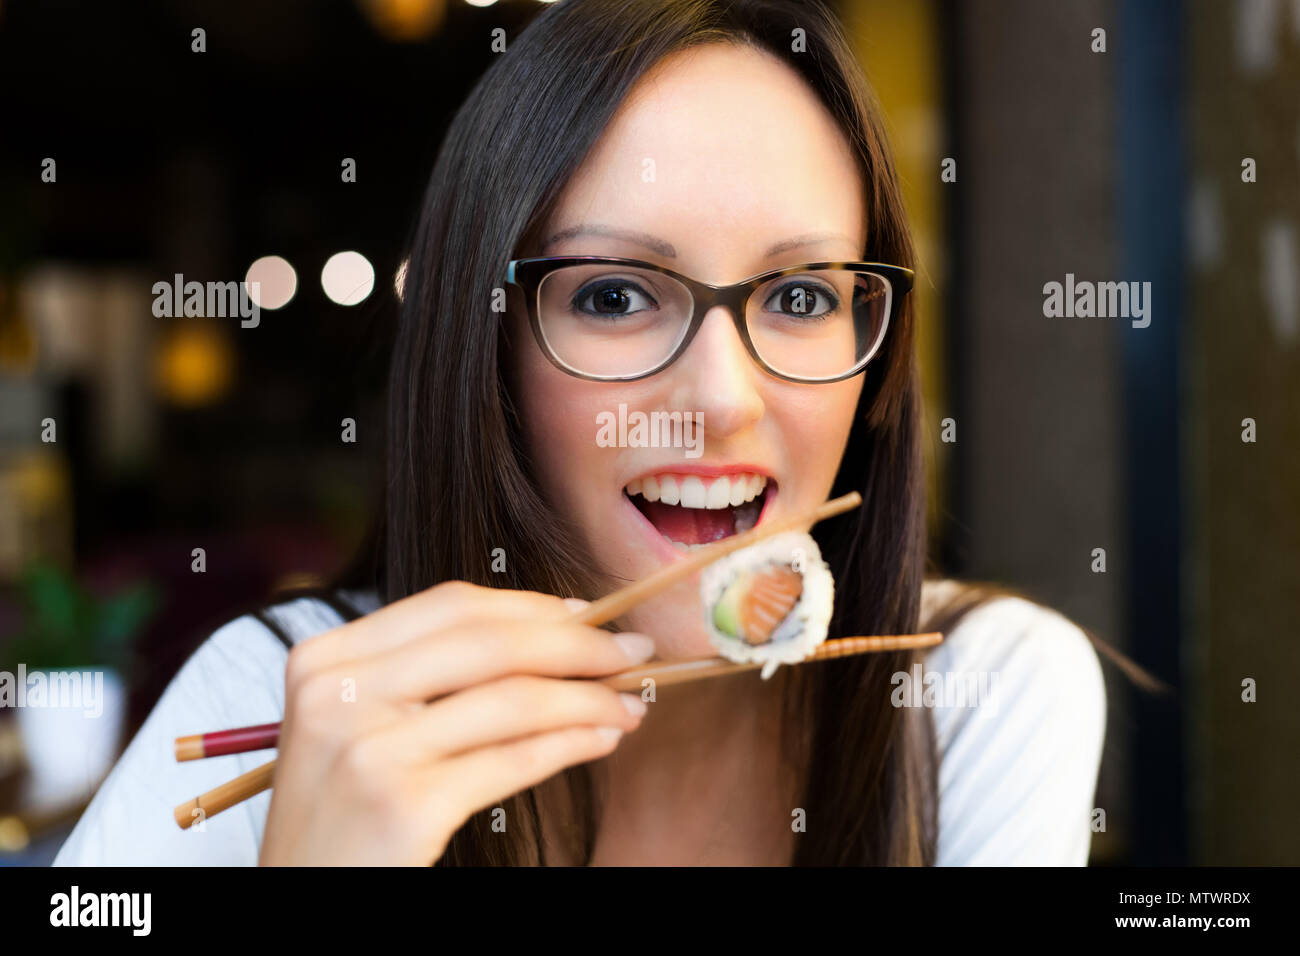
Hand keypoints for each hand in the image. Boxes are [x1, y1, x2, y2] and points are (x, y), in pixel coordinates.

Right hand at [258, 581, 651, 864]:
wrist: (292, 903)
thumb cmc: (341, 819)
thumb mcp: (356, 729)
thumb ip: (424, 677)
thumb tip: (553, 631)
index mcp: (325, 660)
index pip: (451, 605)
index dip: (533, 606)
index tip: (589, 615)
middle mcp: (338, 693)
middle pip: (489, 642)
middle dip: (577, 644)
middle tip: (633, 651)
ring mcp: (366, 748)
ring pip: (512, 699)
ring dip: (589, 698)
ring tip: (629, 705)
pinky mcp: (402, 805)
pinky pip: (513, 760)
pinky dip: (572, 742)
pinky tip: (603, 739)